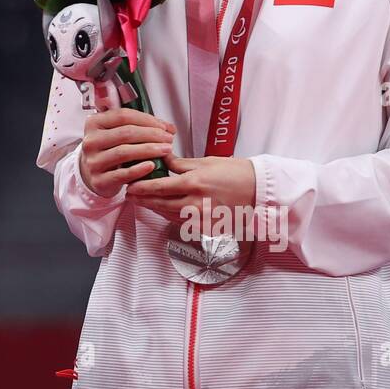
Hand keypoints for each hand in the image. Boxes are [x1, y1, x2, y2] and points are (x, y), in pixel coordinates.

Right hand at [79, 108, 176, 198]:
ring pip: (124, 152)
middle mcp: (90, 141)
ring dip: (149, 150)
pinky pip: (122, 174)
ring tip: (165, 150)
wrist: (95, 175)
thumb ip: (142, 127)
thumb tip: (169, 128)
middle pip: (125, 133)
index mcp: (94, 123)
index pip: (123, 116)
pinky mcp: (99, 180)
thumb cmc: (111, 151)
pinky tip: (152, 165)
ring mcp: (93, 161)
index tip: (163, 126)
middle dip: (152, 134)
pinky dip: (139, 169)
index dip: (147, 119)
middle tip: (168, 139)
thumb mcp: (119, 134)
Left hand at [125, 155, 256, 235]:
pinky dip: (170, 216)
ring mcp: (202, 218)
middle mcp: (196, 203)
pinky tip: (163, 210)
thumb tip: (162, 160)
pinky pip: (183, 223)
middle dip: (143, 200)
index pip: (160, 187)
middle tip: (130, 195)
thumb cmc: (235, 173)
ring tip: (142, 201)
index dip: (142, 187)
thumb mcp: (206, 162)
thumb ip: (181, 164)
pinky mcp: (208, 228)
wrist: (259, 190)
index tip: (131, 185)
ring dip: (154, 208)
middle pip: (161, 204)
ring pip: (169, 215)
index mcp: (195, 183)